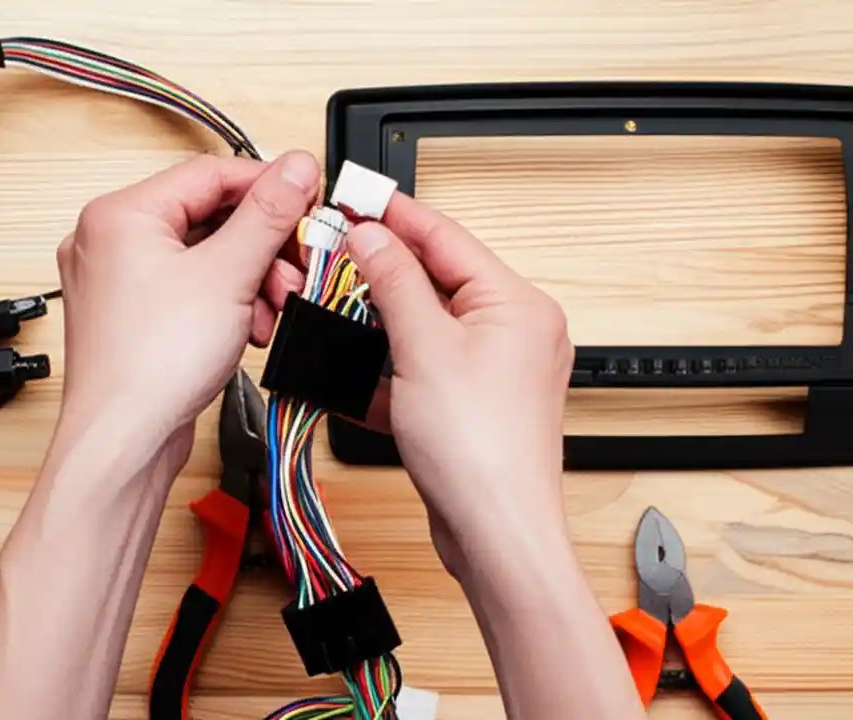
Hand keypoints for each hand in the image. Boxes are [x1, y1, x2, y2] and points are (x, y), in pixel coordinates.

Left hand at [55, 152, 317, 467]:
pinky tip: (249, 327)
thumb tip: (296, 168)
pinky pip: (190, 289)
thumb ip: (268, 214)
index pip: (211, 173)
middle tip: (295, 266)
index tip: (307, 201)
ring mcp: (117, 281)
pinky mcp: (131, 316)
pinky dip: (226, 302)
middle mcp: (109, 240)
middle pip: (209, 217)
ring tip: (272, 307)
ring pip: (203, 256)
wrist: (124, 441)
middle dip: (262, 247)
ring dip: (250, 278)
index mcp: (120, 214)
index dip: (268, 186)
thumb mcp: (230, 274)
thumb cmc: (151, 365)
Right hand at [344, 194, 573, 571]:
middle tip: (335, 255)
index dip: (396, 215)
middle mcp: (514, 332)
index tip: (357, 198)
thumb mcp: (423, 348)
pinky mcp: (471, 407)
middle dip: (380, 273)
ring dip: (379, 326)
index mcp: (517, 304)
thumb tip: (371, 237)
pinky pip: (424, 372)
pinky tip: (353, 379)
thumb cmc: (483, 452)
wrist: (496, 534)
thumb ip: (393, 283)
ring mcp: (493, 372)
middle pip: (435, 281)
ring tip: (336, 316)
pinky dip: (389, 373)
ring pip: (424, 330)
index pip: (447, 238)